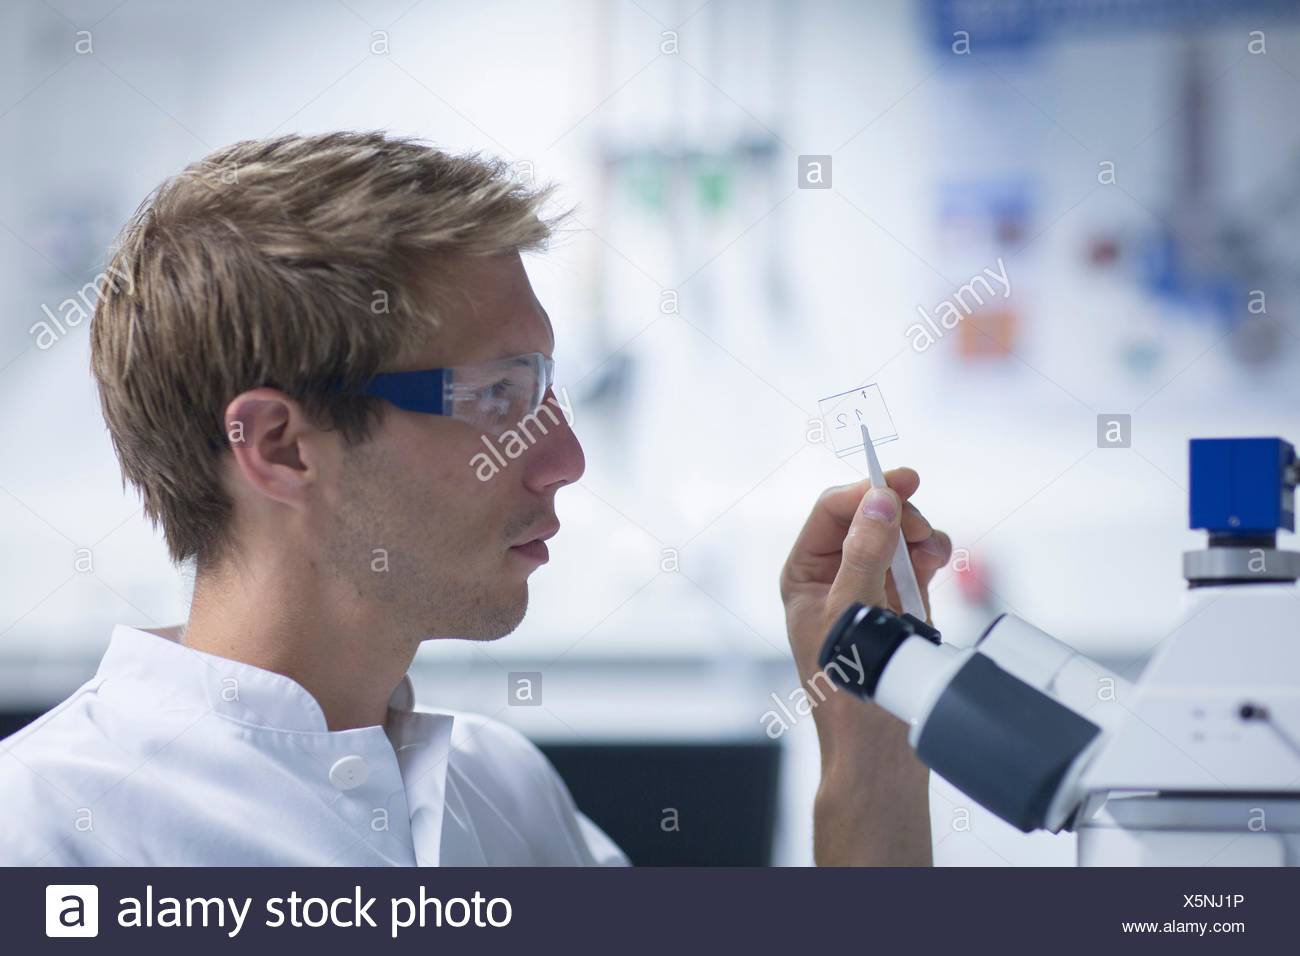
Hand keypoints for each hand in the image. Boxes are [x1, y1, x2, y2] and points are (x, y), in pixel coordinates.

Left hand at [780, 467, 950, 685]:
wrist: (878, 754)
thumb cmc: (847, 692)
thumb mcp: (849, 615)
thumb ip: (864, 556)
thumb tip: (878, 502)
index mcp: (805, 574)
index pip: (832, 512)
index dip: (865, 492)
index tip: (903, 483)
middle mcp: (835, 576)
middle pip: (869, 516)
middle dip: (898, 514)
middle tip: (921, 530)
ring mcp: (870, 588)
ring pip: (897, 536)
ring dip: (918, 534)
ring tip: (931, 554)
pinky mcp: (902, 604)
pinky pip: (918, 561)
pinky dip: (932, 554)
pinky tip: (938, 563)